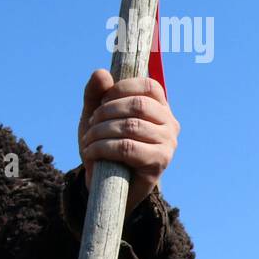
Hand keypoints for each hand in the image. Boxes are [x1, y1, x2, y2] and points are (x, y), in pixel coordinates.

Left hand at [78, 71, 178, 210]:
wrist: (105, 186)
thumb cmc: (103, 147)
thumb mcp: (94, 117)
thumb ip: (95, 94)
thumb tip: (101, 72)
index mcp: (159, 107)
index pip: (148, 85)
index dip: (120, 88)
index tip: (100, 102)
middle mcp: (169, 123)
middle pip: (137, 105)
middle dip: (106, 112)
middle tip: (90, 124)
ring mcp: (168, 143)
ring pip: (130, 126)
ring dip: (100, 131)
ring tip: (88, 140)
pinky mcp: (159, 163)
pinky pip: (127, 147)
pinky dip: (102, 147)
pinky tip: (91, 152)